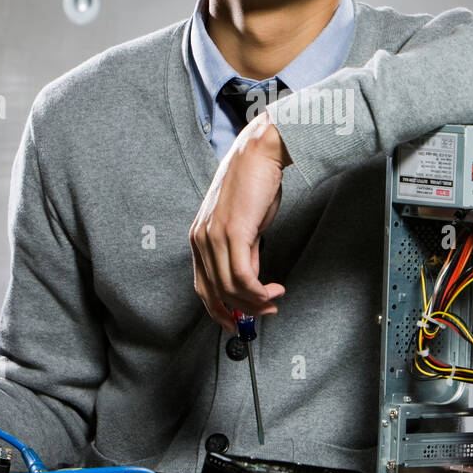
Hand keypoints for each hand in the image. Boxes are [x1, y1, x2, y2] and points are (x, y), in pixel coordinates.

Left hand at [189, 109, 291, 333]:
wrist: (260, 152)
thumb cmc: (254, 183)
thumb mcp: (244, 223)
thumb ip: (243, 251)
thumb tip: (250, 277)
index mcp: (198, 237)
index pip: (202, 286)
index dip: (219, 309)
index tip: (237, 320)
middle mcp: (200, 239)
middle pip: (215, 292)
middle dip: (242, 310)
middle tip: (265, 312)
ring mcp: (214, 236)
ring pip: (230, 288)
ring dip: (255, 302)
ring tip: (274, 300)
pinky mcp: (233, 233)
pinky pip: (244, 277)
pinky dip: (260, 291)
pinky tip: (274, 289)